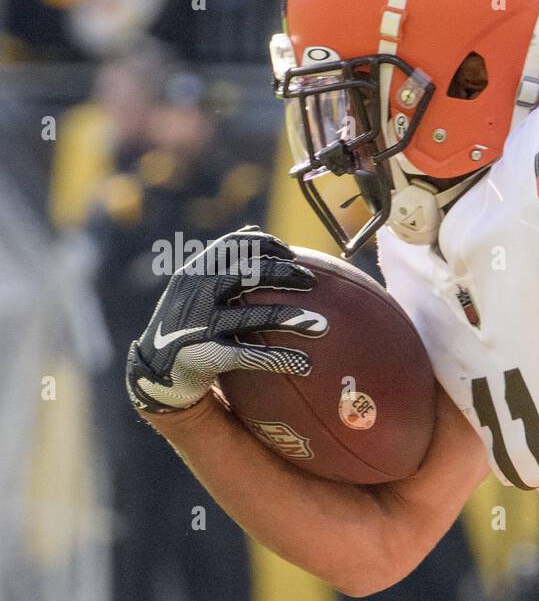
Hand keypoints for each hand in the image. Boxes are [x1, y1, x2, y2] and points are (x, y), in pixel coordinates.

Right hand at [126, 227, 327, 413]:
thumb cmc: (186, 325)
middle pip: (246, 274)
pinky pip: (250, 356)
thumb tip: (255, 229)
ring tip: (323, 325)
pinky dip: (280, 359)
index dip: (266, 244)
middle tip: (312, 281)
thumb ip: (221, 264)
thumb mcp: (194, 289)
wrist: (154, 372)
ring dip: (290, 318)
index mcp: (194, 274)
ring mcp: (199, 326)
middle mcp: (195, 296)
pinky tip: (306, 365)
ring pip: (252, 316)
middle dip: (284, 273)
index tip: (292, 253)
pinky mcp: (205, 356)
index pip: (231, 245)